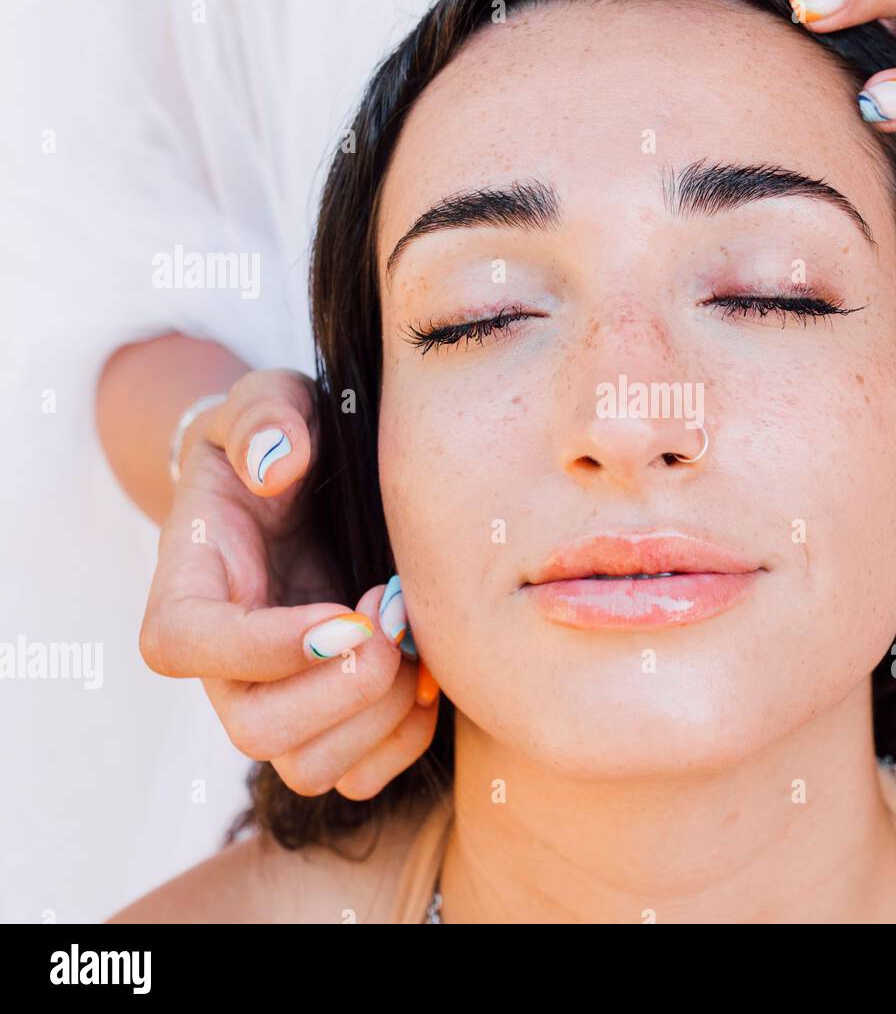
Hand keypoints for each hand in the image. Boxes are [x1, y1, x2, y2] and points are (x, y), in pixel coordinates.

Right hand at [139, 369, 439, 798]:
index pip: (185, 646)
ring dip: (382, 714)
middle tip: (394, 616)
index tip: (344, 615)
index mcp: (191, 585)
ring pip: (310, 765)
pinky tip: (432, 671)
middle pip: (255, 729)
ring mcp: (275, 698)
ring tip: (417, 640)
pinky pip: (359, 774)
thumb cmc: (280, 441)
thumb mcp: (268, 400)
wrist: (303, 486)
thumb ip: (268, 417)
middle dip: (344, 686)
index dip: (262, 647)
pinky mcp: (327, 720)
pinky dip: (406, 737)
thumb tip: (281, 462)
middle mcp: (225, 661)